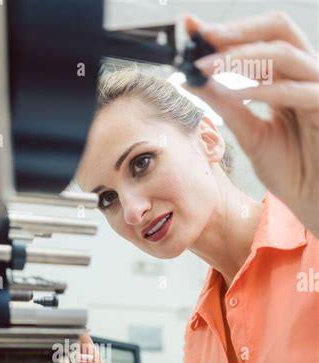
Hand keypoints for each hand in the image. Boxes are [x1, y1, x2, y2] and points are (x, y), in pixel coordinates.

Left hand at [183, 11, 318, 236]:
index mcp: (289, 76)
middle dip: (237, 32)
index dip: (227, 31)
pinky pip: (297, 91)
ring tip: (206, 67)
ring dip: (242, 58)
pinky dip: (264, 90)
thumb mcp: (251, 135)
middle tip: (202, 37)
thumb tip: (192, 79)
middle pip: (279, 29)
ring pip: (285, 53)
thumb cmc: (292, 170)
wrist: (314, 201)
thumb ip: (227, 105)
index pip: (261, 37)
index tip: (190, 28)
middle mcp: (306, 74)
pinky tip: (236, 92)